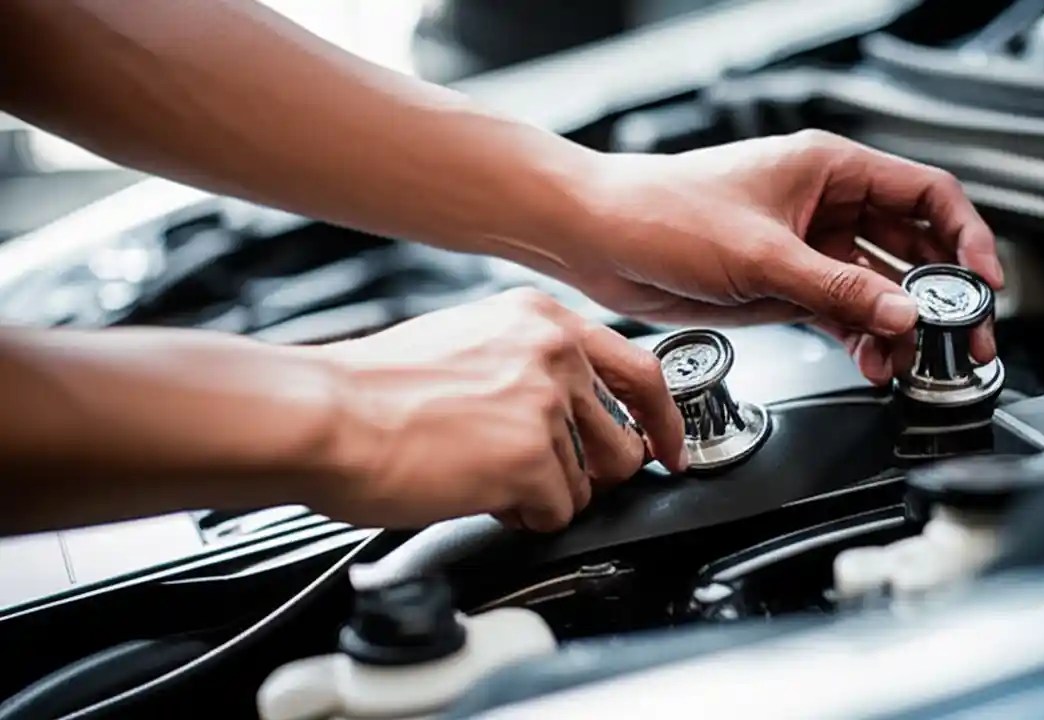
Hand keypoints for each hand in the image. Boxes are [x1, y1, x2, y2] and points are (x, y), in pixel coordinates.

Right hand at [311, 288, 685, 531]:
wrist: (326, 414)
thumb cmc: (374, 387)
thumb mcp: (469, 341)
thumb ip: (530, 365)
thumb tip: (572, 409)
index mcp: (540, 319)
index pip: (640, 370)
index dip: (663, 421)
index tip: (668, 448)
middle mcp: (553, 353)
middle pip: (623, 442)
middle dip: (592, 476)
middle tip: (548, 483)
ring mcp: (546, 404)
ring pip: (588, 485)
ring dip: (546, 496)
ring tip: (488, 480)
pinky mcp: (532, 457)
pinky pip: (556, 514)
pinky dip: (522, 518)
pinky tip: (478, 495)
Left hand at [565, 130, 1002, 384]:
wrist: (601, 239)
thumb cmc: (664, 212)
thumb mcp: (762, 254)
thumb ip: (838, 288)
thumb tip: (903, 314)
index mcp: (829, 169)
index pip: (925, 195)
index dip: (966, 238)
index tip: (983, 283)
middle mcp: (825, 206)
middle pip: (911, 246)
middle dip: (940, 294)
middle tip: (963, 338)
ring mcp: (806, 248)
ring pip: (878, 286)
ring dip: (899, 324)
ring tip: (912, 361)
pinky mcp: (782, 285)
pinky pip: (842, 310)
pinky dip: (861, 336)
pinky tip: (872, 359)